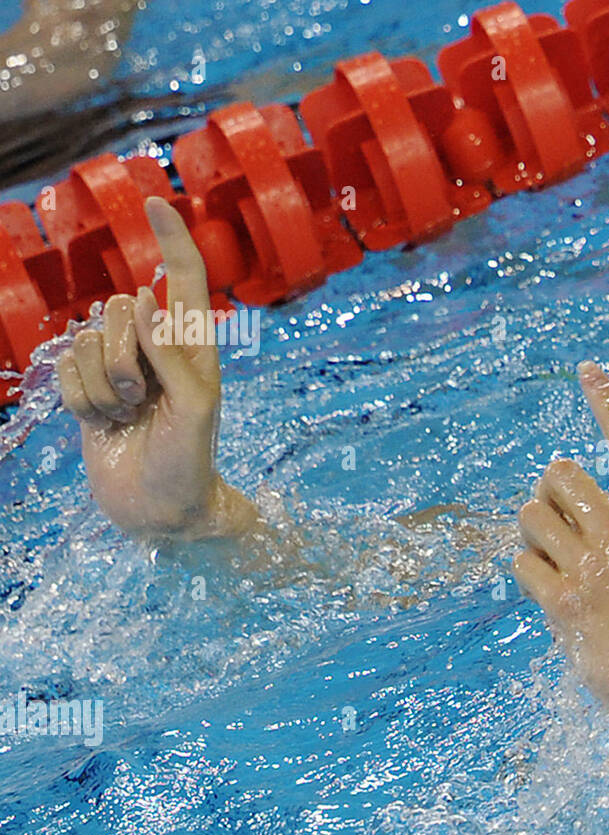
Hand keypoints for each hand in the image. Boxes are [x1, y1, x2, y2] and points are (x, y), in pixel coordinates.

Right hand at [56, 197, 255, 538]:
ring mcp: (118, 368)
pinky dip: (79, 401)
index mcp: (192, 344)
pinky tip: (105, 424)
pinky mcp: (87, 391)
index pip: (182, 277)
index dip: (171, 239)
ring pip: (86, 341)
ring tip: (129, 416)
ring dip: (101, 386)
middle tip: (141, 400)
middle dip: (122, 357)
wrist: (162, 509)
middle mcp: (154, 348)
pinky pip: (63, 371)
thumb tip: (146, 299)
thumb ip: (172, 353)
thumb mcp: (197, 406)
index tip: (156, 202)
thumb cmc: (192, 459)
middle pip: (118, 309)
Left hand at [513, 362, 608, 751]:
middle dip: (545, 495)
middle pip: (557, 473)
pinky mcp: (565, 603)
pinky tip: (551, 600)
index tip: (587, 370)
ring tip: (552, 568)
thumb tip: (559, 522)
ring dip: (530, 537)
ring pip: (529, 514)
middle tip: (555, 528)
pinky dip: (526, 577)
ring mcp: (593, 567)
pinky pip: (519, 564)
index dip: (607, 404)